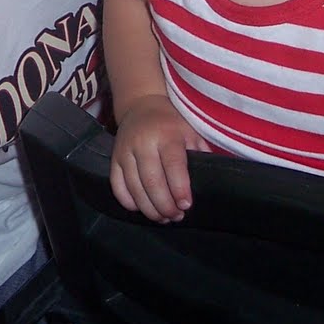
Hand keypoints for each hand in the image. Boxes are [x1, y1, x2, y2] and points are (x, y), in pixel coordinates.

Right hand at [110, 95, 206, 221]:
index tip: (186, 206)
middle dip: (165, 205)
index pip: (173, 166)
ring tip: (163, 217)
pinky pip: (117, 187)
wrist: (142, 105)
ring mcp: (125, 151)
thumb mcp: (191, 133)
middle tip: (176, 216)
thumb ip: (200, 155)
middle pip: (152, 181)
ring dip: (149, 209)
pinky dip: (129, 203)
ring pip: (134, 188)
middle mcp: (143, 142)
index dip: (179, 189)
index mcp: (167, 135)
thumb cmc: (172, 124)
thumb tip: (209, 184)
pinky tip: (142, 207)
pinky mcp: (114, 158)